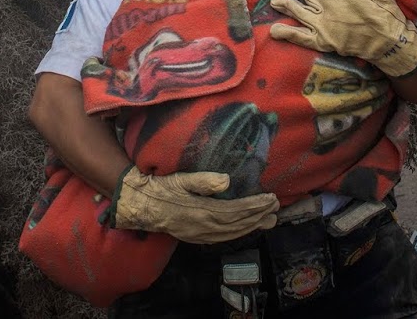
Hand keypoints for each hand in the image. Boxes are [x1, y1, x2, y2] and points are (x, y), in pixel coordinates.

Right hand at [111, 166, 278, 244]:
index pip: (236, 211)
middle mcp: (203, 227)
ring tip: (270, 219)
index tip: (271, 199)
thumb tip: (227, 181)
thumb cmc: (160, 188)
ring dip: (252, 226)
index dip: (255, 206)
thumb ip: (203, 180)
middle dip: (259, 216)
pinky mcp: (195, 237)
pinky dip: (238, 233)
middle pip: (238, 224)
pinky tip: (246, 228)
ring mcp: (199, 234)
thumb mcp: (180, 179)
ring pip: (232, 233)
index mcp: (201, 211)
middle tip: (276, 208)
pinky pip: (222, 237)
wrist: (140, 206)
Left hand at [269, 0, 416, 77]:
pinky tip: (275, 30)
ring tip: (275, 1)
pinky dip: (286, 33)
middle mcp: (327, 4)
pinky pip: (300, 36)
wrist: (389, 41)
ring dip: (283, 3)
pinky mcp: (322, 42)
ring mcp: (323, 24)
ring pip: (296, 9)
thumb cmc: (383, 10)